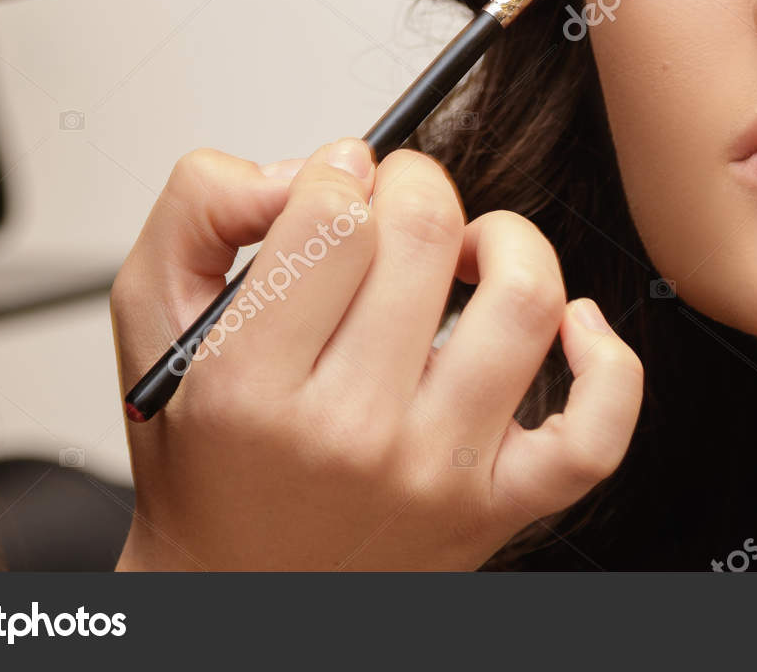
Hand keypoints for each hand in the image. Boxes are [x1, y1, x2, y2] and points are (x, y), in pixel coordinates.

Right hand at [110, 139, 642, 569]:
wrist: (239, 587)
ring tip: (467, 254)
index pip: (332, 219)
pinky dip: (607, 359)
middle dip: (414, 183)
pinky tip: (571, 323)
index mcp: (252, 386)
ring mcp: (437, 475)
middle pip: (427, 235)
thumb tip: (309, 169)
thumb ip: (201, 208)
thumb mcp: (150, 317)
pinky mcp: (500, 507)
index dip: (340, 171)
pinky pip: (597, 429)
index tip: (337, 184)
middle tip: (393, 203)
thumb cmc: (209, 453)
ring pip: (524, 301)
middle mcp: (351, 434)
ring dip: (505, 241)